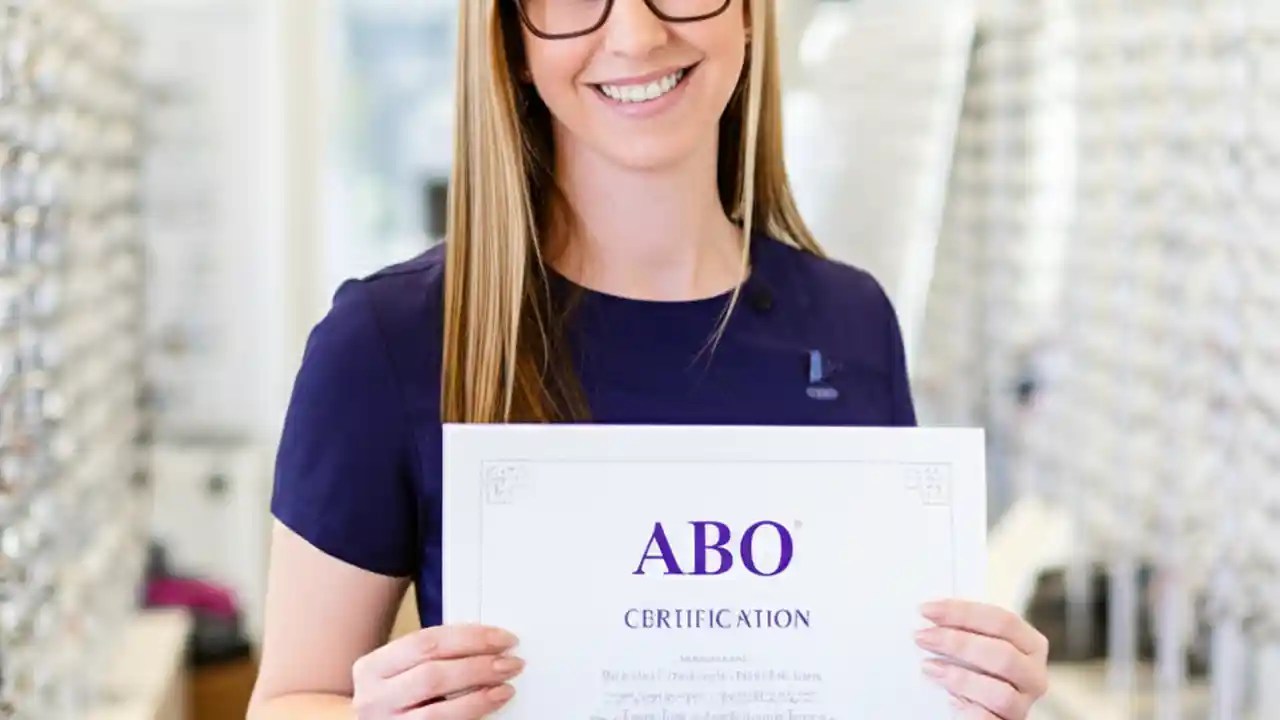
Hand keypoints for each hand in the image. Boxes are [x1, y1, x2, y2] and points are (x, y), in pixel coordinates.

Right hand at [351, 624, 523, 718]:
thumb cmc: (392, 694)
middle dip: (478, 666)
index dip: (470, 638)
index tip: (502, 638)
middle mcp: (374, 699)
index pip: (426, 642)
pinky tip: (488, 709)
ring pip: (438, 713)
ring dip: (479, 698)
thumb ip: (431, 655)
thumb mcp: (398, 669)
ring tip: (505, 688)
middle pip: (433, 675)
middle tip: (510, 663)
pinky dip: (470, 717)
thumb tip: (486, 643)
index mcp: (372, 668)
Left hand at [915, 599, 1048, 718]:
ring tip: (929, 667)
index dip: (963, 613)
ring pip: (1000, 693)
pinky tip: (947, 697)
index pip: (1004, 621)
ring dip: (959, 678)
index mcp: (1031, 645)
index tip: (928, 610)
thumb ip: (966, 629)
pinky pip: (987, 719)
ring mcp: (1023, 705)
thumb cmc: (978, 668)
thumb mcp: (978, 644)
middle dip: (957, 643)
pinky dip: (966, 708)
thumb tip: (931, 616)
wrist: (980, 707)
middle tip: (923, 637)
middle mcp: (1033, 675)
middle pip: (1002, 654)